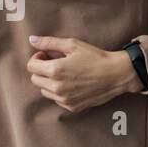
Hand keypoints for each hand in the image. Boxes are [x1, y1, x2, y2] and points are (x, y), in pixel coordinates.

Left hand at [26, 35, 143, 112]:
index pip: (31, 66)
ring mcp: (64, 99)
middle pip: (35, 79)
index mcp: (55, 70)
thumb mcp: (72, 45)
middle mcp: (57, 87)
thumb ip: (49, 42)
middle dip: (41, 70)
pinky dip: (59, 92)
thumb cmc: (95, 57)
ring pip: (44, 91)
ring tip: (64, 74)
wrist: (116, 74)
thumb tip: (31, 39)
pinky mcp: (72, 107)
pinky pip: (56, 99)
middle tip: (55, 63)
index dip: (37, 58)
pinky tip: (72, 83)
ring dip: (49, 82)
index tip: (47, 55)